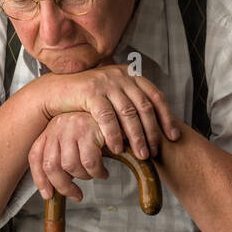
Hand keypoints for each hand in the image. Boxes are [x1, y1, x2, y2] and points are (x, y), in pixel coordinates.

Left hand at [29, 112, 110, 201]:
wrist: (116, 114)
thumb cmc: (95, 131)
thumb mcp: (73, 141)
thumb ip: (62, 158)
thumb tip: (57, 186)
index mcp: (49, 130)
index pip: (36, 156)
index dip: (40, 179)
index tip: (48, 195)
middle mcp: (57, 126)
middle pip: (51, 165)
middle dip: (64, 187)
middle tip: (76, 195)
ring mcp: (71, 127)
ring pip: (70, 166)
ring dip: (85, 177)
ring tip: (95, 174)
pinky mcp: (88, 129)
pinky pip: (89, 162)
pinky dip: (97, 172)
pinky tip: (103, 172)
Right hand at [38, 63, 179, 158]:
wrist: (57, 91)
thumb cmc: (87, 99)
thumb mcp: (113, 97)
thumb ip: (130, 103)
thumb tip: (153, 124)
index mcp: (130, 76)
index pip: (155, 96)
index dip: (166, 117)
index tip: (173, 137)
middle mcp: (121, 77)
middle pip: (144, 107)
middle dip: (152, 132)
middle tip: (155, 152)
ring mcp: (106, 83)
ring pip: (128, 113)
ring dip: (137, 137)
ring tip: (141, 155)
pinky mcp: (91, 92)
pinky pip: (107, 117)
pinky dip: (114, 134)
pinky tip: (117, 149)